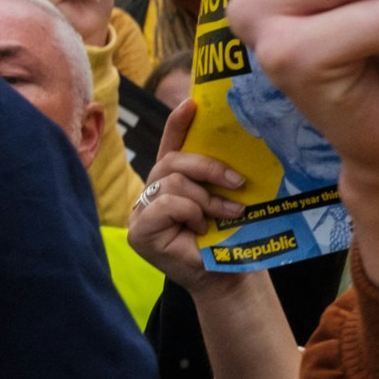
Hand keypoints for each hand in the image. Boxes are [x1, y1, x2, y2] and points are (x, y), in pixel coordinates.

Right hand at [122, 101, 248, 292]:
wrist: (228, 275)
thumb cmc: (229, 237)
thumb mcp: (228, 198)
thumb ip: (221, 175)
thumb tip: (240, 142)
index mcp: (174, 181)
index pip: (172, 145)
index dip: (179, 123)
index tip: (193, 103)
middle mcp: (153, 191)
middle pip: (173, 161)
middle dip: (209, 168)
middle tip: (238, 183)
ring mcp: (141, 210)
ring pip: (172, 181)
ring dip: (205, 198)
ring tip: (226, 214)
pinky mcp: (138, 229)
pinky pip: (165, 203)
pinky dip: (189, 213)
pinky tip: (200, 229)